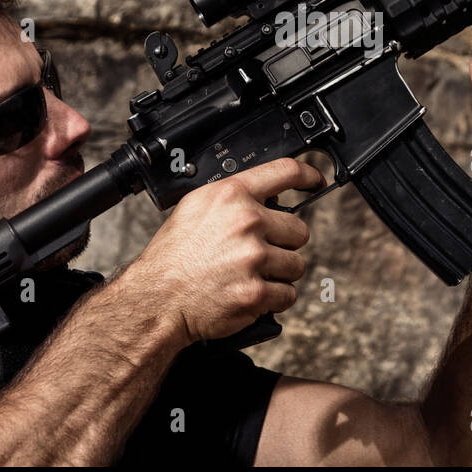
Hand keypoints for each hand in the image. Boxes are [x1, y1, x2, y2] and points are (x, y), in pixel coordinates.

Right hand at [129, 158, 321, 344]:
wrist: (156, 299)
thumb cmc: (173, 256)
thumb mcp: (196, 208)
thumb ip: (233, 199)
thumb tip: (270, 196)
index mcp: (231, 195)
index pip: (285, 172)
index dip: (307, 175)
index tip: (315, 180)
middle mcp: (246, 222)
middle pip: (299, 230)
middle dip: (283, 244)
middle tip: (258, 254)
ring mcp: (253, 258)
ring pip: (296, 265)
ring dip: (279, 274)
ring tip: (250, 275)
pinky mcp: (256, 292)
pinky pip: (288, 294)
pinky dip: (274, 299)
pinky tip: (250, 293)